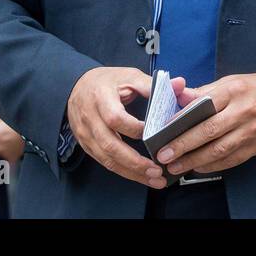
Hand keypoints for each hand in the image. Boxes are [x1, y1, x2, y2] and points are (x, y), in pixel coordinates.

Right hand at [67, 66, 168, 188]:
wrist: (75, 87)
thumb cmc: (106, 81)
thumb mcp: (128, 76)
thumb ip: (152, 84)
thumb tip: (180, 84)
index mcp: (101, 97)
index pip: (115, 118)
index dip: (134, 128)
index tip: (154, 133)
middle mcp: (90, 118)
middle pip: (110, 145)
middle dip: (135, 162)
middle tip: (157, 170)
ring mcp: (86, 134)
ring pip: (107, 159)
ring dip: (131, 172)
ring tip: (154, 179)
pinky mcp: (87, 145)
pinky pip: (104, 162)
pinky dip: (123, 171)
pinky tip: (139, 176)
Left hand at [156, 72, 255, 176]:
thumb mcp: (231, 81)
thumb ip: (205, 91)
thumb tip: (180, 96)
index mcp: (234, 91)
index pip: (204, 105)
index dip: (183, 119)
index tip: (166, 129)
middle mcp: (244, 111)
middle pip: (210, 131)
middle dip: (184, 145)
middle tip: (165, 154)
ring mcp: (252, 131)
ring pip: (220, 150)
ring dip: (195, 160)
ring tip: (177, 166)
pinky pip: (232, 160)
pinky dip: (214, 166)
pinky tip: (199, 167)